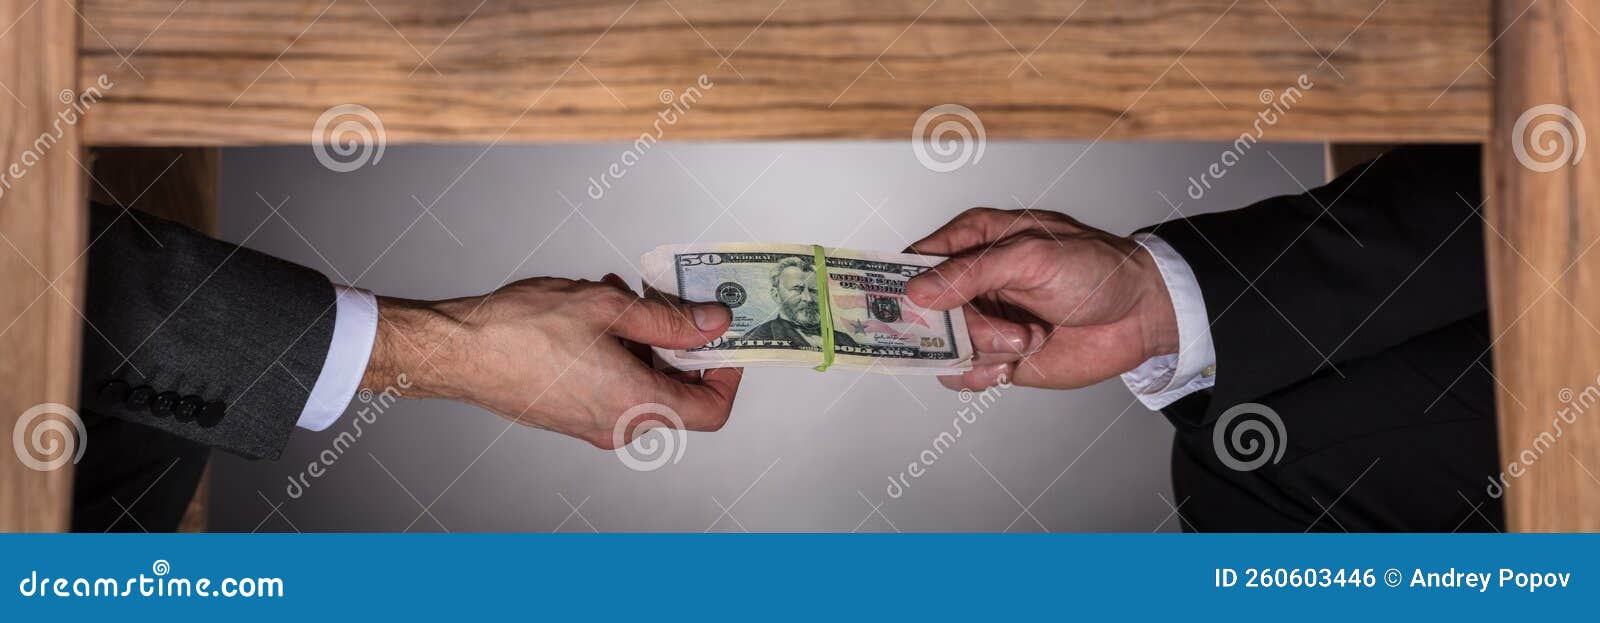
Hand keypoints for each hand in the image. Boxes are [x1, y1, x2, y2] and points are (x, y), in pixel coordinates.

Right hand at [361, 274, 743, 448]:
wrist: (458, 350)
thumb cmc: (520, 331)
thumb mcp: (609, 307)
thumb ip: (670, 320)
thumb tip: (712, 324)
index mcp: (634, 404)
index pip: (712, 411)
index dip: (727, 374)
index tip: (723, 340)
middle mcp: (617, 425)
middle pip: (678, 394)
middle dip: (678, 343)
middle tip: (666, 302)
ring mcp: (592, 426)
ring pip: (644, 384)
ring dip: (643, 339)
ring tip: (619, 295)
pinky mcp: (572, 417)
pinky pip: (615, 386)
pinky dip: (619, 351)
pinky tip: (596, 313)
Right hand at [905, 208, 1177, 389]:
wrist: (1141, 315)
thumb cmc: (1096, 268)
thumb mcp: (1033, 257)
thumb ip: (973, 272)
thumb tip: (918, 290)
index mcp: (974, 240)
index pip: (915, 261)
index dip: (901, 285)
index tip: (904, 309)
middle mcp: (972, 280)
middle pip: (927, 312)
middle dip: (966, 327)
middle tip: (1009, 331)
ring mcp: (983, 319)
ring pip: (946, 345)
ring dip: (983, 350)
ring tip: (1027, 340)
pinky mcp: (996, 355)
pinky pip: (963, 372)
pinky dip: (979, 375)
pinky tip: (1008, 367)